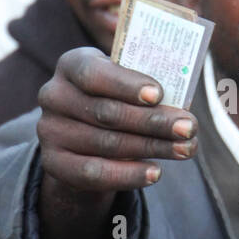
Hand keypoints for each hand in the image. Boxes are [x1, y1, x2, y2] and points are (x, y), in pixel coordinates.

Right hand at [35, 48, 198, 238]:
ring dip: (152, 148)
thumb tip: (184, 102)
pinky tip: (156, 172)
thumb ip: (147, 85)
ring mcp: (49, 131)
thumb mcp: (126, 82)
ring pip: (107, 143)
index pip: (94, 73)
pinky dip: (129, 174)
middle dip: (154, 121)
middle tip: (189, 128)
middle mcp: (53, 95)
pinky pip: (94, 173)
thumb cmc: (115, 99)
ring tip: (184, 149)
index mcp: (72, 64)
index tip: (159, 94)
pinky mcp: (53, 163)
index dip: (126, 84)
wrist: (83, 138)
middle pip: (107, 112)